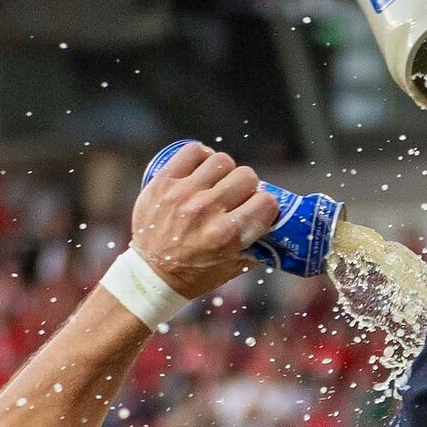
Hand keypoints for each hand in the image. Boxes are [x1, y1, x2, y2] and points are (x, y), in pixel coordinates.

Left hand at [131, 144, 277, 299]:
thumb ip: (256, 245)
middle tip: (237, 197)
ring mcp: (183, 194)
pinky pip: (192, 152)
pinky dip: (201, 157)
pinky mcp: (163, 183)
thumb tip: (275, 222)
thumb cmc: (195, 274)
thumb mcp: (234, 267)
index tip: (258, 210)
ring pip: (222, 161)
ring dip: (225, 172)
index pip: (266, 202)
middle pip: (247, 176)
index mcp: (227, 235)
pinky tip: (201, 170)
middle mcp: (207, 211)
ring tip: (218, 184)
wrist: (151, 275)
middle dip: (247, 187)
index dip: (266, 206)